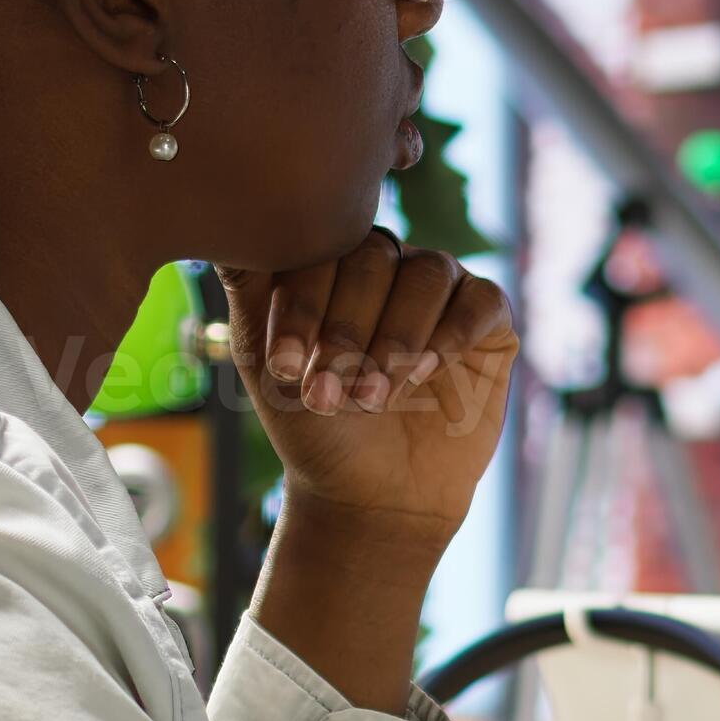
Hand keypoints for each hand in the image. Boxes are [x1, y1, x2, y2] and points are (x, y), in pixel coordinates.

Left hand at [227, 226, 516, 542]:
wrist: (371, 494)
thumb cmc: (316, 425)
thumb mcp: (268, 357)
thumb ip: (250, 286)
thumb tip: (229, 227)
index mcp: (337, 260)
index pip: (322, 249)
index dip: (302, 306)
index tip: (283, 369)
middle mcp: (393, 262)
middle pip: (375, 259)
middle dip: (345, 332)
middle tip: (327, 394)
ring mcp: (444, 288)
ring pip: (427, 276)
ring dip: (395, 339)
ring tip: (372, 398)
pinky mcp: (490, 321)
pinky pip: (481, 301)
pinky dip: (451, 335)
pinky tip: (423, 375)